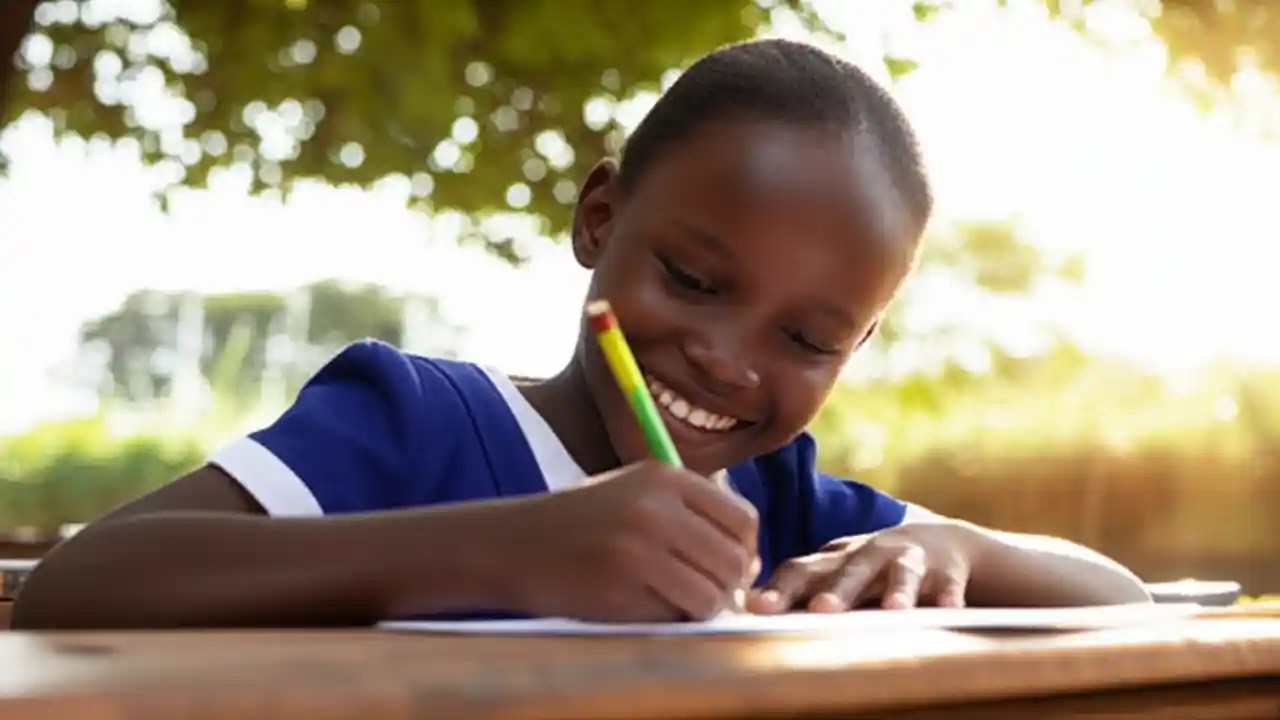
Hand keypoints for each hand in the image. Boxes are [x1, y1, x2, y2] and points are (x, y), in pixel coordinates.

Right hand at [503, 460, 758, 621]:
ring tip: (674, 602)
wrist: (511, 544)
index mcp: (663, 476)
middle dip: (727, 586)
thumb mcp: (634, 493)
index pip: (742, 518)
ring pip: (712, 594)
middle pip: (734, 560)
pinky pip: (677, 615)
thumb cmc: (580, 524)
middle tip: (703, 594)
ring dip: (701, 608)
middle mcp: (656, 507)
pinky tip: (644, 606)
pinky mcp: (621, 586)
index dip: (744, 550)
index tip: (724, 567)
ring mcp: (638, 547)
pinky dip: (670, 619)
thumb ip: (690, 515)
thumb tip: (750, 561)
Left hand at [746, 521, 983, 613]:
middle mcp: (868, 554)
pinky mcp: (947, 571)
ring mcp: (909, 560)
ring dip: (897, 590)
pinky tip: (950, 611)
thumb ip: (801, 591)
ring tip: (894, 611)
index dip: (780, 588)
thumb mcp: (837, 573)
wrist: (941, 543)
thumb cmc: (871, 568)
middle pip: (849, 572)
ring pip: (901, 573)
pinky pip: (949, 585)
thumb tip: (746, 613)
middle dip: (836, 591)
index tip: (757, 608)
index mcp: (834, 560)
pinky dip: (950, 597)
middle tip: (820, 611)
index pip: (801, 569)